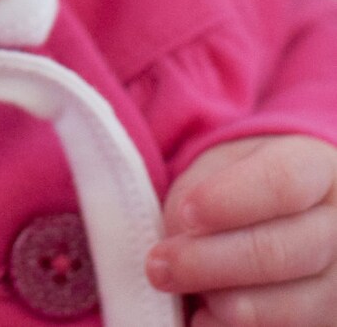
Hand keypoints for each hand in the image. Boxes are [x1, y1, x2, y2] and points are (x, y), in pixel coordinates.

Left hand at [146, 134, 336, 325]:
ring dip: (223, 304)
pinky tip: (205, 319)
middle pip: (281, 251)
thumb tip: (180, 234)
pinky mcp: (331, 322)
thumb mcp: (220, 167)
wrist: (277, 218)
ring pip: (290, 305)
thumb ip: (200, 190)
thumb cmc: (241, 185)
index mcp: (318, 169)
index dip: (230, 200)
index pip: (282, 183)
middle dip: (210, 262)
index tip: (186, 214)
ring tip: (180, 292)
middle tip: (158, 266)